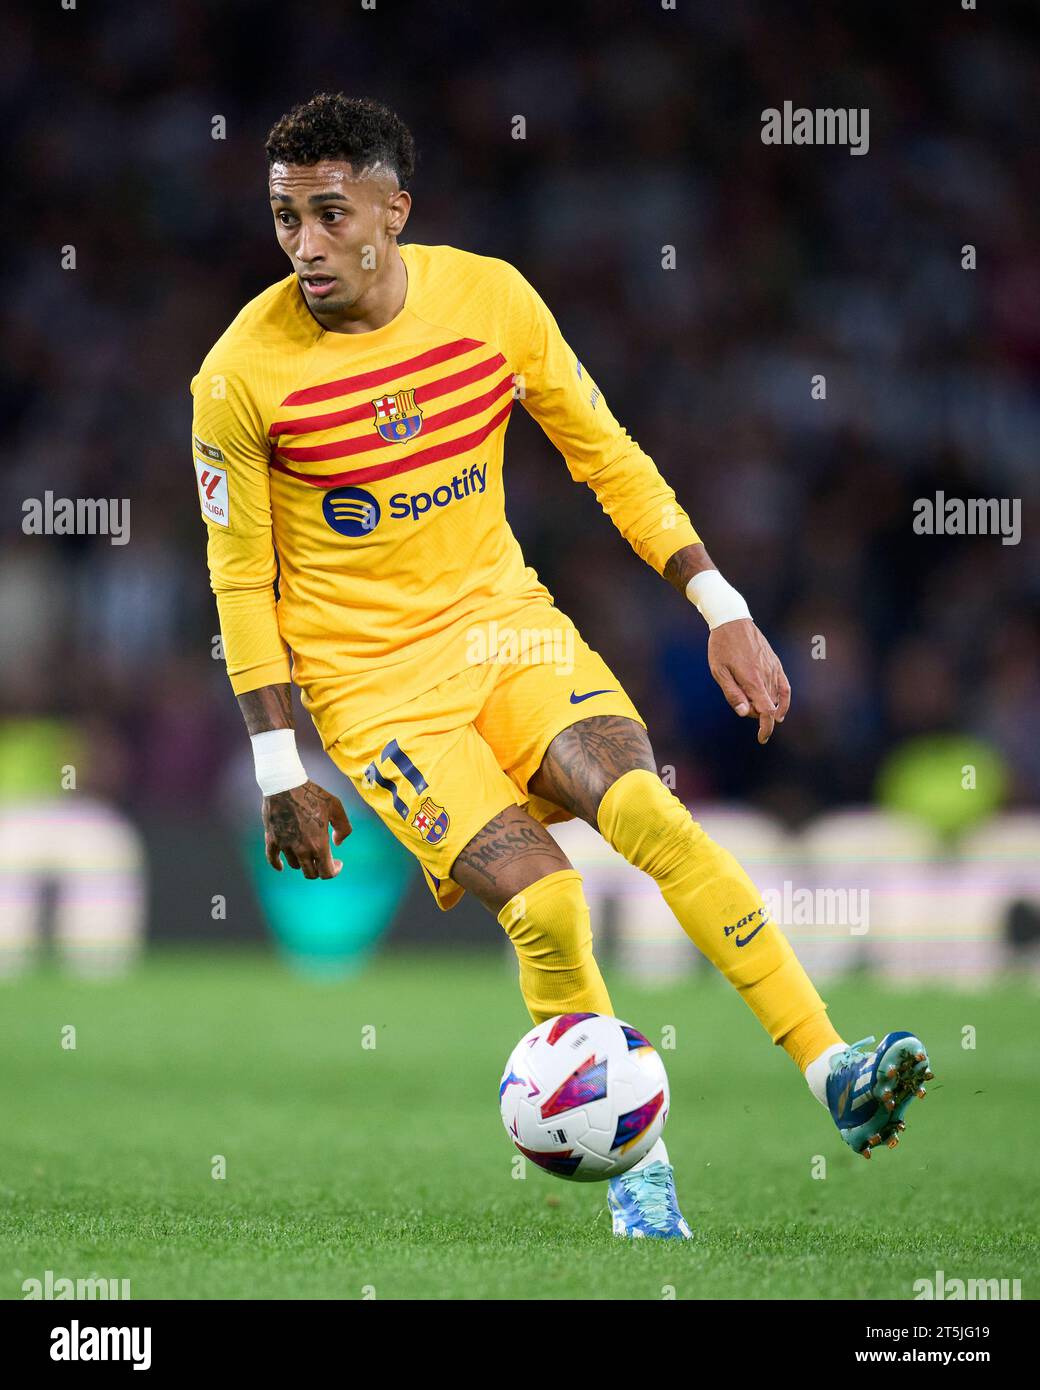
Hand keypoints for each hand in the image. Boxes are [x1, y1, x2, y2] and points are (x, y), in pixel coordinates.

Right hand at [262, 780, 351, 877]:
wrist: (285, 784)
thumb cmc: (312, 794)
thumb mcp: (336, 807)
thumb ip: (344, 827)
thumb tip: (337, 843)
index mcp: (318, 843)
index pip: (327, 872)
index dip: (334, 871)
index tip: (338, 863)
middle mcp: (301, 849)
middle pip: (310, 873)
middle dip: (320, 869)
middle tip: (324, 860)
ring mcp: (285, 845)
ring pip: (295, 865)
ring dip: (303, 863)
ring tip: (308, 853)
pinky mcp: (272, 839)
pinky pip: (272, 858)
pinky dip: (277, 865)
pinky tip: (282, 867)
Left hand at [707, 619, 790, 743]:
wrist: (732, 621)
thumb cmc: (721, 647)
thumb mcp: (719, 671)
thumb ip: (732, 693)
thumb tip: (744, 712)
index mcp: (752, 679)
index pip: (766, 711)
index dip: (766, 727)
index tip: (762, 738)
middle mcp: (766, 675)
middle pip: (768, 706)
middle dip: (755, 713)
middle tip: (740, 703)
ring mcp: (773, 668)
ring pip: (775, 697)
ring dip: (765, 706)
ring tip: (749, 698)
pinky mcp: (776, 663)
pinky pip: (785, 686)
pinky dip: (784, 700)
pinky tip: (780, 709)